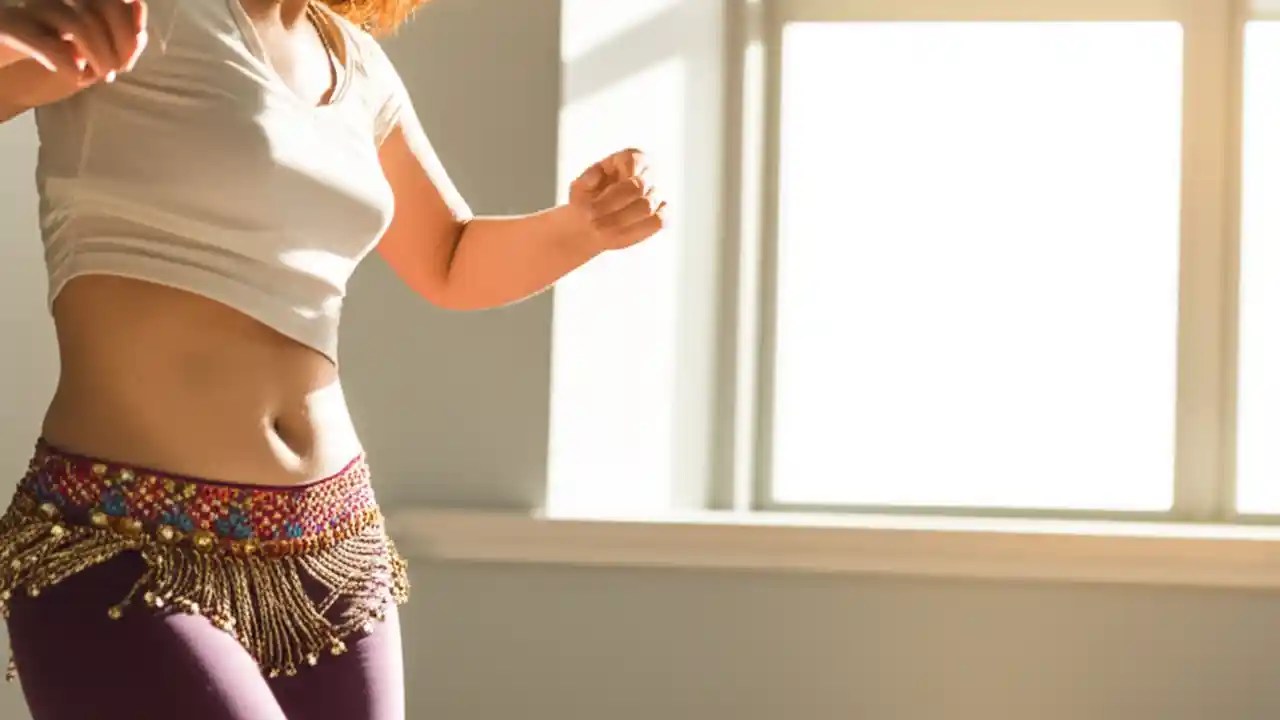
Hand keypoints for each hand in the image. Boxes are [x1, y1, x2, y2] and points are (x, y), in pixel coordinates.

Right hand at [0, 0, 146, 83]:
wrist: (2, 73)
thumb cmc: (51, 58)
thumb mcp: (91, 53)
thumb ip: (120, 42)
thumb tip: (140, 32)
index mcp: (76, 2)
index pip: (115, 3)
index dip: (130, 31)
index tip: (127, 62)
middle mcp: (54, 0)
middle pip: (101, 7)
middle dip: (120, 44)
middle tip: (114, 72)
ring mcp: (29, 11)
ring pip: (77, 23)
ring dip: (98, 57)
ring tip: (96, 76)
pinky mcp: (9, 29)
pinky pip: (46, 42)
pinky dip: (68, 62)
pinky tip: (74, 74)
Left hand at [568, 148, 667, 252]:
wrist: (591, 221)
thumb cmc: (587, 198)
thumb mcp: (578, 188)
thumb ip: (586, 179)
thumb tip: (597, 174)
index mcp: (628, 159)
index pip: (633, 159)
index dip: (618, 176)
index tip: (599, 191)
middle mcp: (646, 174)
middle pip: (640, 185)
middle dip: (614, 202)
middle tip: (592, 217)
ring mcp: (655, 195)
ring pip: (648, 205)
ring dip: (620, 219)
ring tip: (599, 228)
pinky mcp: (660, 214)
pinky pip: (661, 220)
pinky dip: (641, 227)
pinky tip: (621, 233)